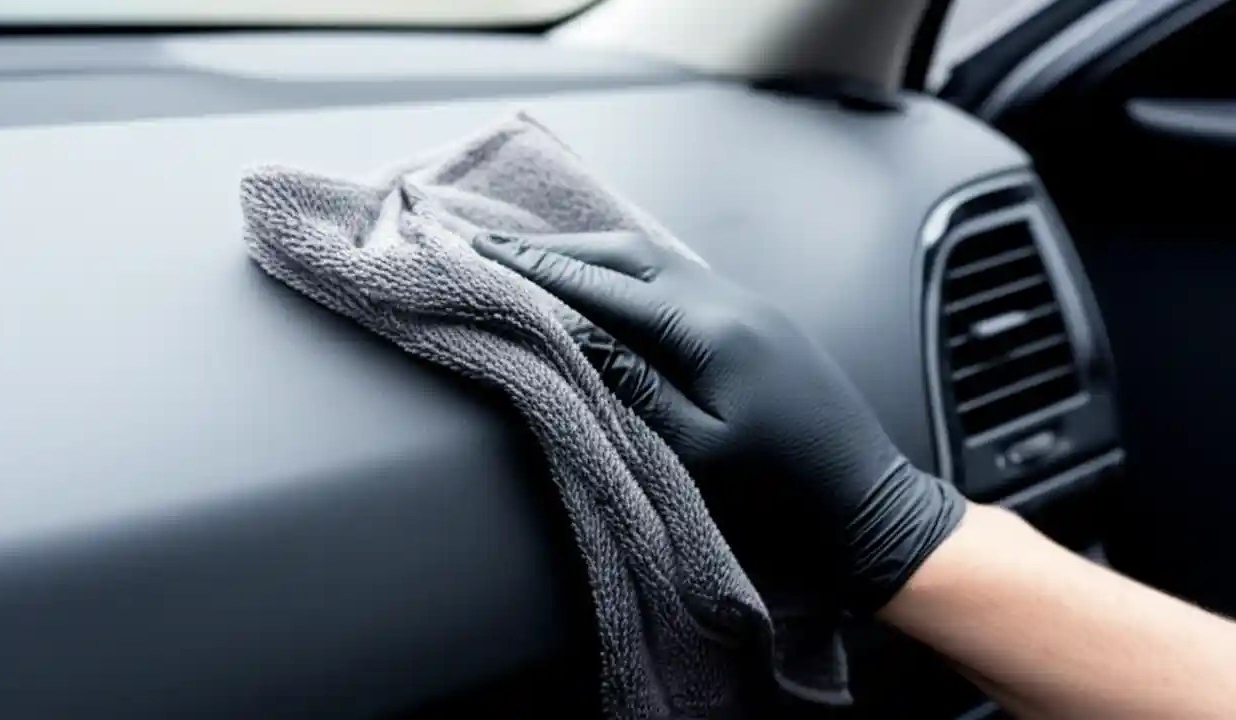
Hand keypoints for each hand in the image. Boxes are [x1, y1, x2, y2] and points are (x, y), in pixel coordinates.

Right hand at [473, 231, 964, 611]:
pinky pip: (683, 278)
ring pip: (657, 261)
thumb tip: (570, 333)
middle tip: (498, 246)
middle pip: (629, 256)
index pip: (606, 287)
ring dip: (596, 255)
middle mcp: (730, 302)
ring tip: (543, 259)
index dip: (540, 269)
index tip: (484, 252)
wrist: (872, 504)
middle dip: (559, 248)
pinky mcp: (760, 323)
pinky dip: (634, 272)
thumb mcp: (699, 449)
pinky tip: (614, 284)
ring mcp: (749, 307)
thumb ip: (633, 384)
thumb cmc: (787, 492)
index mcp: (710, 330)